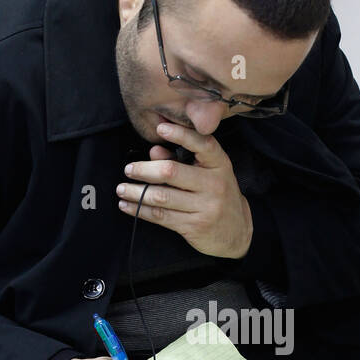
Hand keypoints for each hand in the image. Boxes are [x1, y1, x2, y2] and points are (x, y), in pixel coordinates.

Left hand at [115, 121, 252, 258]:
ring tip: (121, 189)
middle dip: (145, 170)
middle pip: (171, 173)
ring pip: (162, 197)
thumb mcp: (209, 173)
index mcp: (220, 165)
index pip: (202, 144)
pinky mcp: (194, 226)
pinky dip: (140, 210)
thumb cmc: (219, 196)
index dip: (181, 134)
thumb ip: (183, 159)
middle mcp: (214, 184)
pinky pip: (162, 216)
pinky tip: (127, 205)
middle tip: (128, 169)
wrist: (237, 232)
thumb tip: (154, 150)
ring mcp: (205, 207)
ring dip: (137, 192)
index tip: (160, 127)